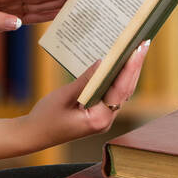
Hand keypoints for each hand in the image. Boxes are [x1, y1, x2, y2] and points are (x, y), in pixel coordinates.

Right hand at [20, 40, 150, 150]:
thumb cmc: (44, 117)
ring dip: (129, 71)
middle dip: (135, 66)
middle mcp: (105, 120)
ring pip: (121, 92)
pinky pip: (111, 93)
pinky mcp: (97, 113)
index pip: (120, 90)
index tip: (138, 49)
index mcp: (98, 119)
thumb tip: (102, 62)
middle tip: (144, 43)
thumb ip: (85, 80)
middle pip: (126, 90)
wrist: (33, 135)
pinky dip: (117, 78)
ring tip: (137, 49)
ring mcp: (103, 118)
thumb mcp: (63, 96)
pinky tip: (120, 64)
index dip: (130, 68)